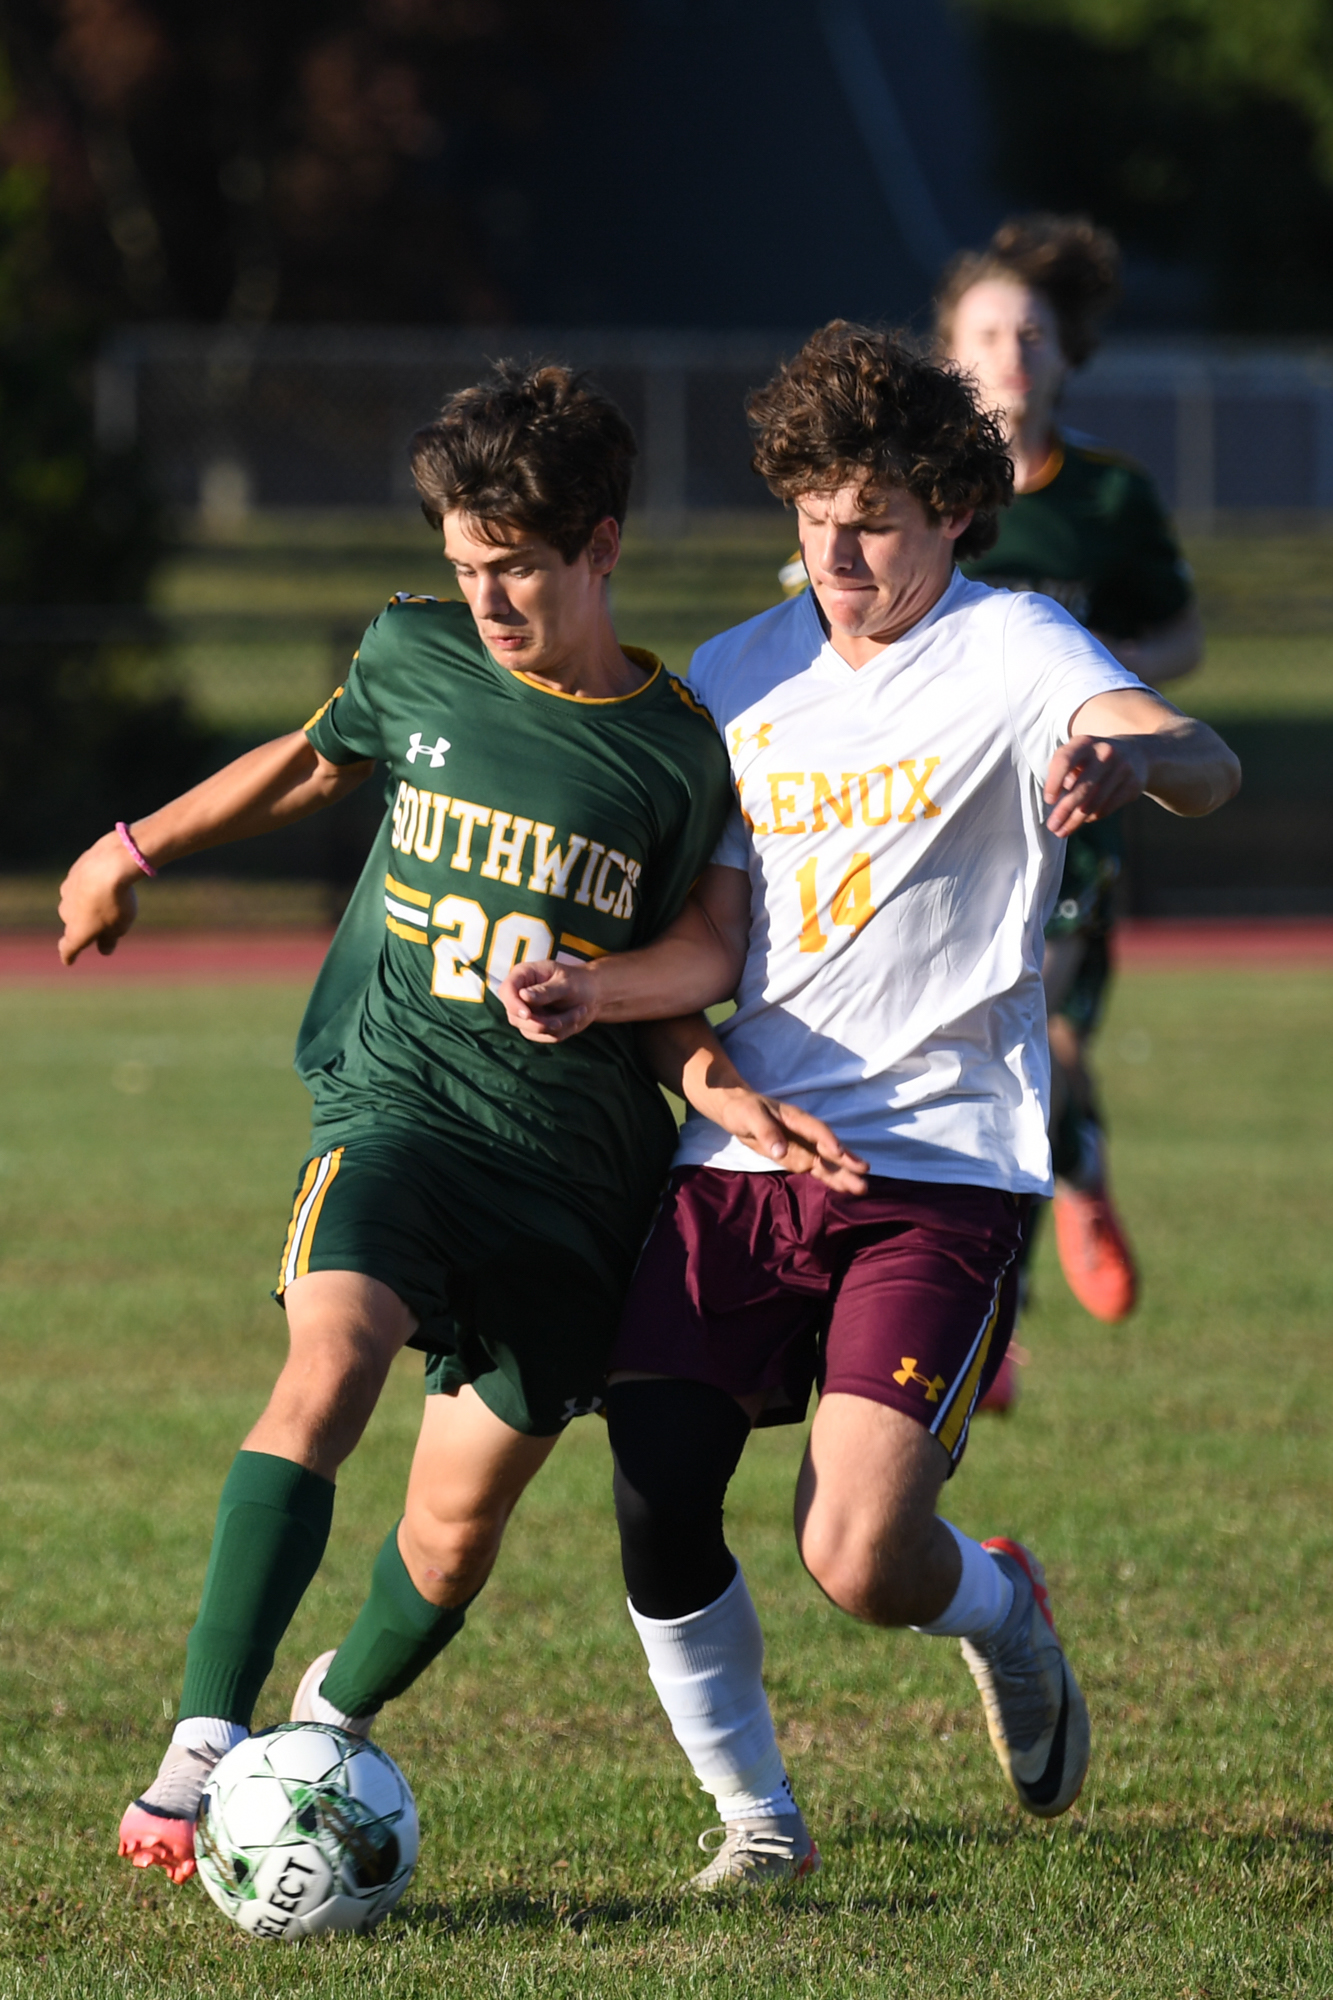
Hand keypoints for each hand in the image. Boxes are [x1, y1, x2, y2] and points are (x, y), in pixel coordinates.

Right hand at [57, 831, 141, 963]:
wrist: (109, 865)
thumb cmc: (117, 902)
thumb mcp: (119, 927)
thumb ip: (110, 940)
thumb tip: (104, 950)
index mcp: (76, 932)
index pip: (68, 948)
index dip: (68, 955)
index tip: (68, 960)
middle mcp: (66, 914)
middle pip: (74, 924)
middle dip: (85, 926)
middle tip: (106, 925)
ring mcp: (67, 893)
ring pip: (76, 903)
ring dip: (88, 904)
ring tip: (109, 899)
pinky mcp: (72, 874)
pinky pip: (81, 885)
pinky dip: (89, 886)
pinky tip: (104, 881)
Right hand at [499, 958, 597, 1042]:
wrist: (592, 994)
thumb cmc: (578, 982)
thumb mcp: (565, 983)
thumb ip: (545, 990)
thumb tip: (522, 995)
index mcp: (523, 975)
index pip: (506, 991)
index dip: (513, 1004)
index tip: (527, 1015)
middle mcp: (519, 995)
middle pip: (516, 1016)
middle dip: (543, 1021)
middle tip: (572, 1016)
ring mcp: (525, 1013)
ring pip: (532, 1030)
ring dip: (559, 1025)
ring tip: (579, 1011)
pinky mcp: (535, 1027)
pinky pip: (544, 1037)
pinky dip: (562, 1031)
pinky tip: (575, 1017)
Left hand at [709, 1089, 869, 1192]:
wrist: (737, 1111)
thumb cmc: (744, 1110)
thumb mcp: (750, 1117)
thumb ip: (766, 1132)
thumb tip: (781, 1152)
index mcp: (796, 1119)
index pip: (816, 1130)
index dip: (828, 1140)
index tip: (840, 1153)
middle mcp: (805, 1133)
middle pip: (828, 1148)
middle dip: (846, 1160)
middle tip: (864, 1172)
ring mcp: (803, 1147)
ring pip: (827, 1162)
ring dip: (843, 1174)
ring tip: (862, 1188)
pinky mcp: (798, 1158)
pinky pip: (817, 1169)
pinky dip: (831, 1178)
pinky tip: (845, 1188)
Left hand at [1044, 735, 1147, 836]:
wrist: (1136, 753)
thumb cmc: (1094, 758)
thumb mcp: (1076, 754)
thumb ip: (1061, 771)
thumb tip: (1055, 801)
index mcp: (1085, 743)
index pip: (1065, 761)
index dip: (1054, 782)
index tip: (1049, 800)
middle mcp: (1105, 753)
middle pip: (1082, 787)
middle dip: (1064, 810)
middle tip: (1052, 827)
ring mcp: (1122, 768)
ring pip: (1094, 803)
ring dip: (1076, 821)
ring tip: (1062, 831)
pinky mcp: (1133, 785)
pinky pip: (1107, 807)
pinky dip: (1092, 816)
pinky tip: (1084, 819)